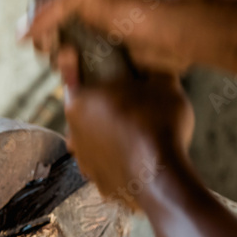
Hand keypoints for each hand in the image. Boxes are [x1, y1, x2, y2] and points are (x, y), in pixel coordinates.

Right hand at [21, 0, 195, 73]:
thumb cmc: (137, 8)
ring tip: (67, 63)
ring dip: (61, 58)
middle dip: (48, 42)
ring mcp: (103, 28)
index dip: (36, 20)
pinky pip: (85, 61)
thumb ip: (51, 5)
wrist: (176, 34)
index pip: (48, 0)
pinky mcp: (113, 51)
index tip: (33, 40)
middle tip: (51, 53)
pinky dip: (76, 69)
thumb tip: (22, 31)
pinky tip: (77, 73)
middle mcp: (95, 3)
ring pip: (68, 46)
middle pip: (55, 26)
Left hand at [57, 46, 193, 207]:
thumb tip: (152, 57)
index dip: (78, 67)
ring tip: (135, 129)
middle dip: (101, 103)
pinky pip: (105, 162)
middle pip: (84, 109)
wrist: (163, 178)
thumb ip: (153, 65)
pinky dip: (116, 157)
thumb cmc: (158, 125)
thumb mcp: (164, 84)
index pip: (72, 77)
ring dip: (108, 132)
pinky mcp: (96, 179)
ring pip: (93, 138)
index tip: (77, 57)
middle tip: (128, 100)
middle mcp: (73, 131)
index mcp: (80, 101)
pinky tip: (135, 153)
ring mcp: (83, 159)